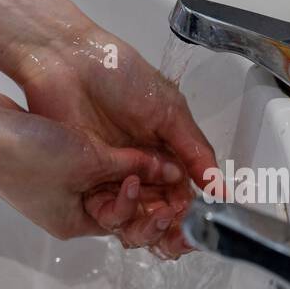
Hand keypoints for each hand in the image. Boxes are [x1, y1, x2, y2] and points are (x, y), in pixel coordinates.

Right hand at [0, 85, 188, 244]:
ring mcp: (57, 185)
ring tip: (162, 163)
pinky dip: (113, 158)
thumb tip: (166, 170)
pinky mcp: (51, 159)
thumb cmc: (26, 156)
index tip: (175, 197)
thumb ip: (129, 165)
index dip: (152, 212)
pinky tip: (134, 145)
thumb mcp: (88, 162)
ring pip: (106, 183)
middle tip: (178, 186)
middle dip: (148, 198)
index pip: (124, 224)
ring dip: (132, 173)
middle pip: (117, 207)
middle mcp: (66, 209)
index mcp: (74, 222)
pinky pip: (92, 163)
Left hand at [14, 23, 221, 257]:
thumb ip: (195, 150)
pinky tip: (131, 212)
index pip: (183, 190)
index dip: (192, 209)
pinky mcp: (83, 178)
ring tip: (156, 216)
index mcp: (163, 148)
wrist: (67, 62)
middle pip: (160, 207)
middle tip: (177, 226)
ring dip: (147, 221)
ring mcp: (111, 173)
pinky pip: (104, 208)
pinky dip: (119, 214)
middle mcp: (139, 164)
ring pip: (133, 212)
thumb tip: (222, 189)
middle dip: (171, 221)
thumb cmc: (119, 74)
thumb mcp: (168, 110)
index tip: (198, 220)